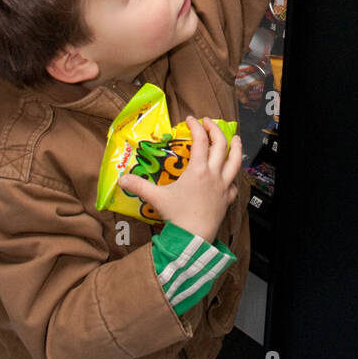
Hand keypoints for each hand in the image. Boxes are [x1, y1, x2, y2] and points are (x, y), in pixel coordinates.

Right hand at [117, 117, 242, 243]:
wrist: (193, 239)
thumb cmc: (177, 217)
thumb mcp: (156, 198)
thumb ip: (139, 186)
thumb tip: (121, 179)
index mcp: (198, 170)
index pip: (200, 140)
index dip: (196, 126)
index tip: (190, 119)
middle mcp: (213, 174)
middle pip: (221, 145)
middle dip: (215, 130)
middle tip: (209, 122)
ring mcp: (223, 186)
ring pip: (236, 162)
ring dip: (237, 147)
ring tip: (235, 138)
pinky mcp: (227, 199)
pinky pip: (234, 184)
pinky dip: (233, 176)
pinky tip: (231, 175)